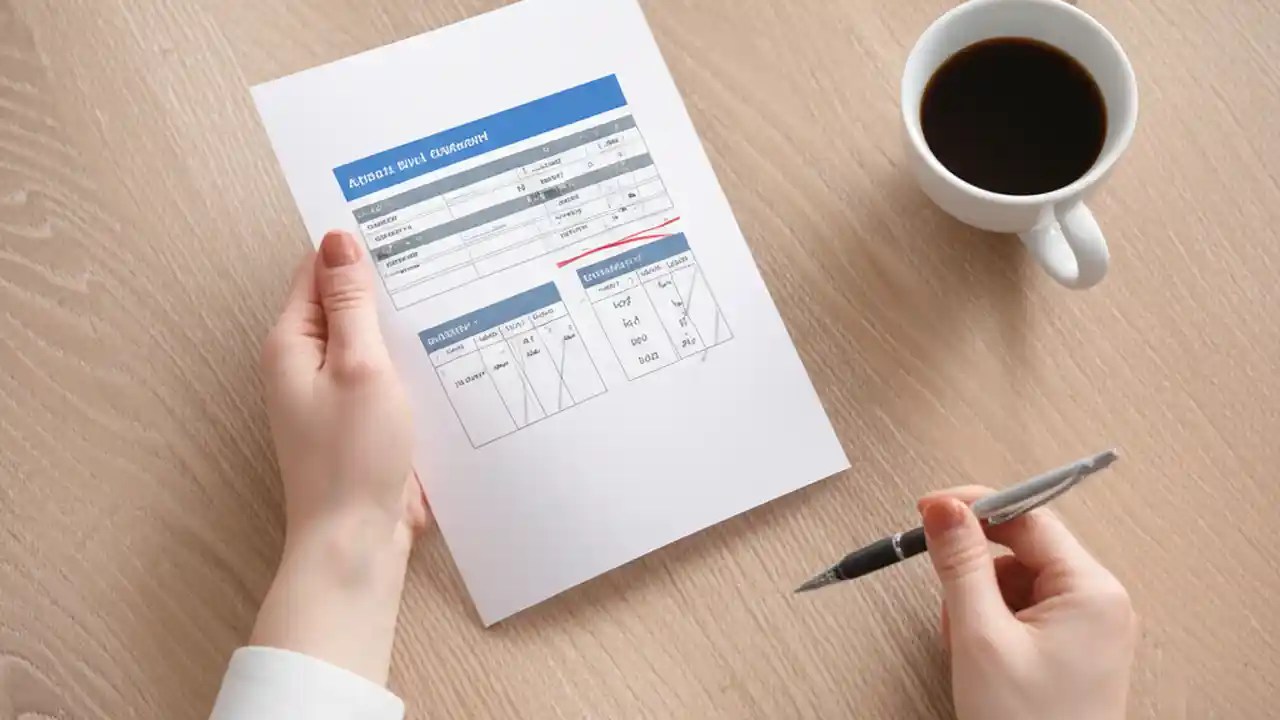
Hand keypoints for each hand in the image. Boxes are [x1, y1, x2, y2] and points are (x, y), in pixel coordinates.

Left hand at [251, 230, 426, 683]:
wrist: (356, 543)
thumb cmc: (353, 457)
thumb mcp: (360, 366)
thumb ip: (350, 304)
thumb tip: (338, 240)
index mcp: (293, 343)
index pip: (317, 270)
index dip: (356, 246)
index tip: (403, 223)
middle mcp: (305, 364)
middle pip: (345, 303)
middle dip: (387, 284)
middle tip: (441, 254)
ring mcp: (333, 395)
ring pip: (371, 340)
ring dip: (403, 326)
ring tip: (454, 295)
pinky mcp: (360, 421)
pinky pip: (386, 376)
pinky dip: (410, 364)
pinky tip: (447, 355)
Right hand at [919, 486, 1136, 719]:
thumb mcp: (979, 637)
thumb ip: (960, 563)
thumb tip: (944, 507)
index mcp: (1091, 590)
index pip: (1028, 517)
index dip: (975, 509)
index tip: (929, 509)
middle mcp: (1099, 601)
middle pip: (1020, 549)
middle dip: (975, 573)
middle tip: (953, 610)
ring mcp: (1089, 626)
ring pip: (1015, 580)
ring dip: (979, 602)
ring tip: (969, 647)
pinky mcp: (1074, 647)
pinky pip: (1023, 610)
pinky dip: (992, 624)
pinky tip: (983, 656)